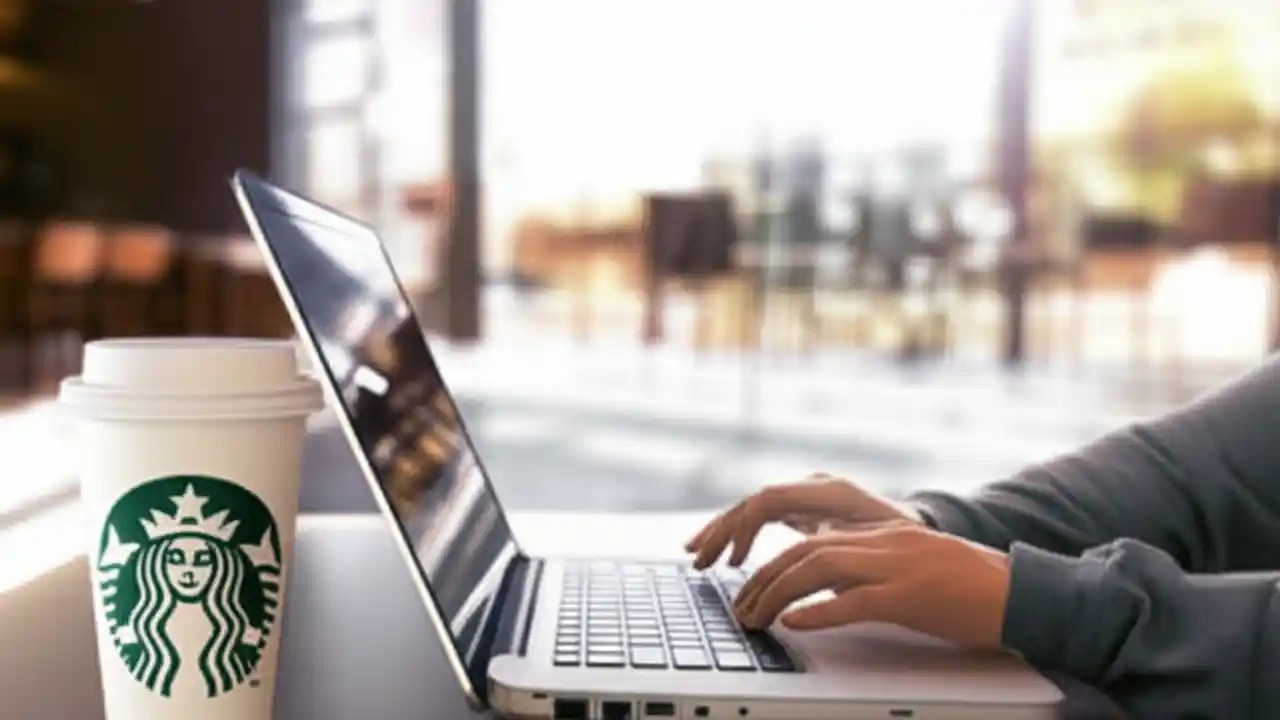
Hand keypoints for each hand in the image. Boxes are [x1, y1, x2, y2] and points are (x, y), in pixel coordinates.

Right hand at [684, 474, 923, 568]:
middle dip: (722, 530)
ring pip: (753, 507)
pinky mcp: (804, 507)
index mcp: (830, 491)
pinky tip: (724, 553)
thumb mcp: (879, 548)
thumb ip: (843, 550)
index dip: (745, 529)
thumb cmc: (908, 543)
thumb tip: (808, 560)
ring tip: (697, 556)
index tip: (733, 562)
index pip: (770, 500)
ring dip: (722, 531)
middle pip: (754, 501)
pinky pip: (762, 516)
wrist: (924, 527)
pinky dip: (739, 533)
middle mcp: (814, 486)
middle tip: (698, 560)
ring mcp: (807, 494)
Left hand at [732, 525, 1009, 648]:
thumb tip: (827, 591)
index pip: (812, 540)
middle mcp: (884, 542)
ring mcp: (897, 566)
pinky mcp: (911, 595)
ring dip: (777, 593)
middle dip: (764, 579)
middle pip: (805, 551)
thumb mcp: (912, 569)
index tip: (750, 587)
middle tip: (741, 608)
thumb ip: (871, 571)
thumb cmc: (972, 589)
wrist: (1022, 593)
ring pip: (819, 567)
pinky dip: (818, 612)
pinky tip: (794, 623)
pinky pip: (854, 600)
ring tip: (755, 618)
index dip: (774, 564)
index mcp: (883, 535)